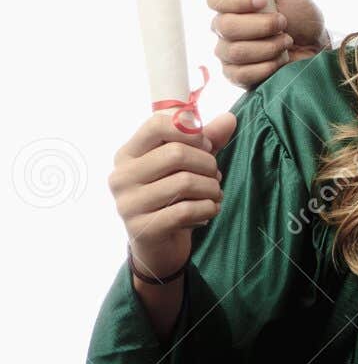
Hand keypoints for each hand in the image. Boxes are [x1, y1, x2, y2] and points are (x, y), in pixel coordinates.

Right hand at [111, 112, 238, 281]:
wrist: (158, 244)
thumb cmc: (173, 196)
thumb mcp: (189, 164)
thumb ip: (207, 140)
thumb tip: (229, 119)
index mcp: (128, 154)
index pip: (157, 124)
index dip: (190, 132)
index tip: (205, 145)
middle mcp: (121, 176)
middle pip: (176, 154)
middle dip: (208, 164)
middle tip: (215, 175)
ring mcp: (128, 204)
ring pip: (185, 182)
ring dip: (212, 188)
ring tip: (214, 194)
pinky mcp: (143, 228)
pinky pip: (186, 210)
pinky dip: (208, 209)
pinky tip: (208, 211)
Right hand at [207, 0, 327, 88]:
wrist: (316, 49)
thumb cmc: (302, 19)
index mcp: (234, 3)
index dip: (236, 0)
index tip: (262, 0)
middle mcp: (225, 27)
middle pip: (225, 26)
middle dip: (262, 26)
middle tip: (283, 24)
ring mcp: (228, 53)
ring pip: (236, 51)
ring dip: (269, 46)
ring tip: (286, 42)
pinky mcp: (236, 75)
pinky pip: (241, 74)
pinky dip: (267, 66)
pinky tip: (280, 61)